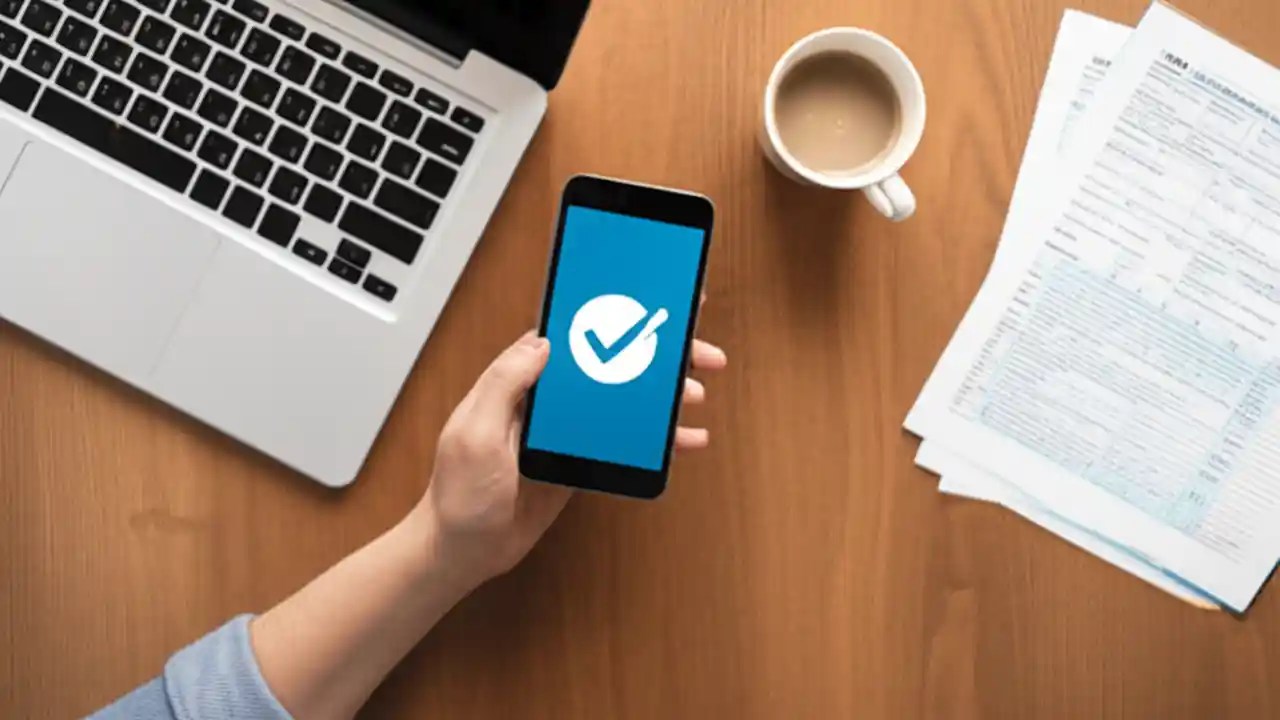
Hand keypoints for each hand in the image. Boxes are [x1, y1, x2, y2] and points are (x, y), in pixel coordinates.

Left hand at [415, 330, 727, 582]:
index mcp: (517, 381)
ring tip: (696, 393)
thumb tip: (541, 342)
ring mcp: (565, 430)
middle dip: (655, 354)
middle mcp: (545, 400)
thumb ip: (505, 384)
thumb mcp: (476, 432)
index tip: (648, 303)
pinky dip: (656, 439)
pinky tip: (685, 439)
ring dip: (662, 395)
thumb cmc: (458, 493)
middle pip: (609, 363)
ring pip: (623, 399)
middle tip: (696, 353)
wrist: (463, 550)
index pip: (572, 335)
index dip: (611, 315)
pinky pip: (625, 440)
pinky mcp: (579, 459)